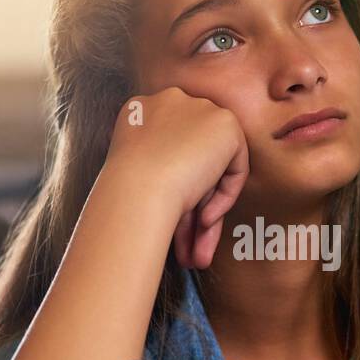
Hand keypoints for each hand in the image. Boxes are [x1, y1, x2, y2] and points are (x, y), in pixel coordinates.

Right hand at [105, 86, 249, 269]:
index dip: (174, 191)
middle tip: (186, 250)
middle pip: (192, 162)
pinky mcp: (225, 124)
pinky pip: (233, 168)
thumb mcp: (136, 173)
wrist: (137, 184)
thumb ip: (159, 174)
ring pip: (211, 171)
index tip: (169, 223)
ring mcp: (200, 109)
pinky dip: (222, 197)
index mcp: (141, 111)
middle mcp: (170, 102)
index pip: (168, 153)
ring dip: (205, 218)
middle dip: (191, 212)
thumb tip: (181, 203)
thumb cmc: (126, 190)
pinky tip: (203, 219)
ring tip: (196, 258)